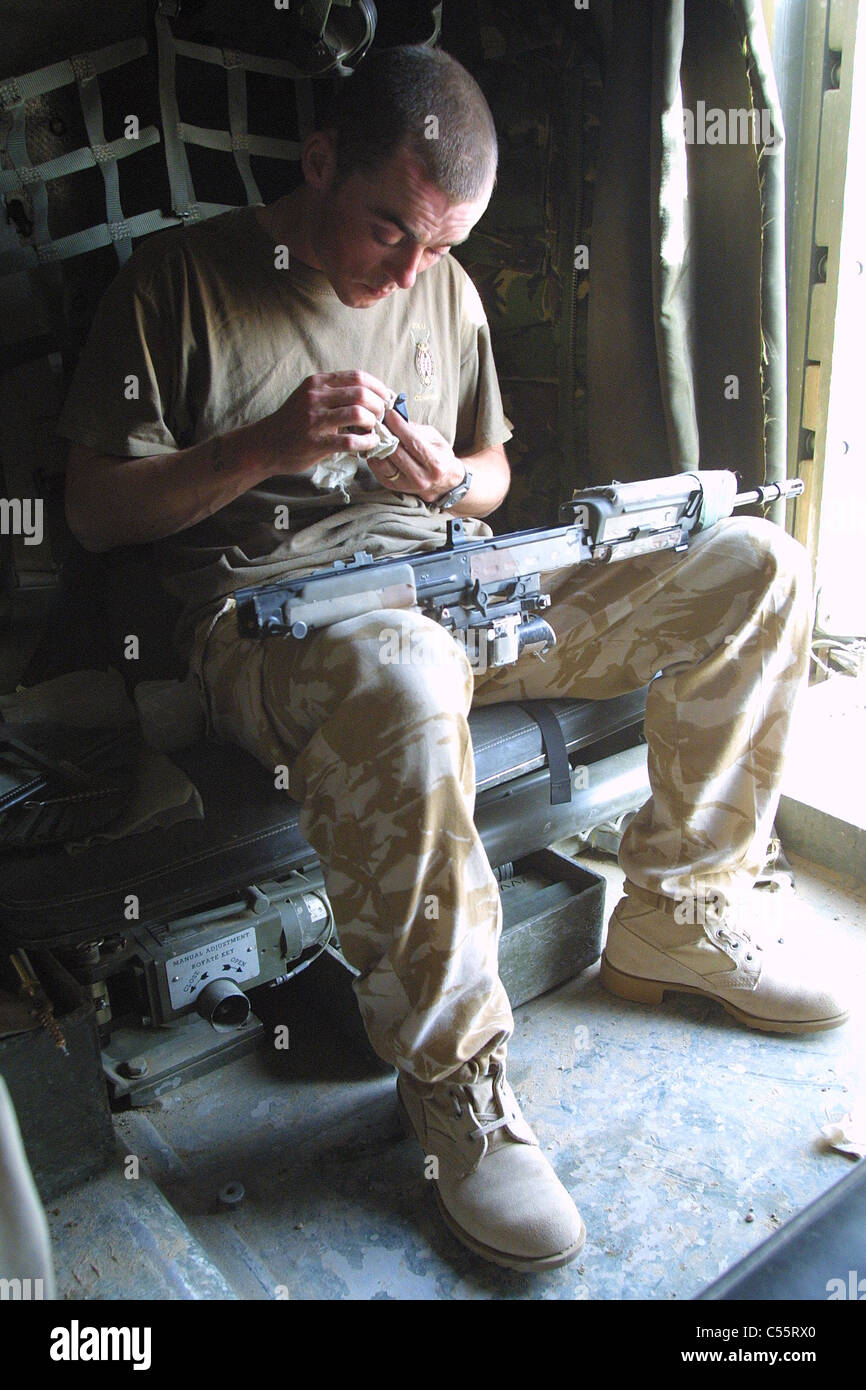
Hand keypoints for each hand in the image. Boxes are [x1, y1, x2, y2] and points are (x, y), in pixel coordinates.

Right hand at [258, 370, 395, 474]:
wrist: (266, 445)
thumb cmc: (293, 422)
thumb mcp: (310, 397)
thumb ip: (334, 393)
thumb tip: (370, 395)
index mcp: (318, 383)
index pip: (357, 376)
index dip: (378, 387)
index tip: (387, 398)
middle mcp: (316, 397)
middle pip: (361, 393)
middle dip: (379, 405)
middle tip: (383, 416)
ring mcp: (315, 420)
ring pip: (358, 414)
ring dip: (373, 422)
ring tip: (374, 429)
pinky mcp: (315, 442)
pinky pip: (350, 441)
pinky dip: (367, 442)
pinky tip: (370, 443)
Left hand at [370, 409, 464, 503]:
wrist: (444, 481)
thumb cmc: (440, 456)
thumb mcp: (435, 439)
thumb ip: (417, 430)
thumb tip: (397, 419)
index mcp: (435, 464)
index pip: (413, 442)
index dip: (399, 426)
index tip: (390, 414)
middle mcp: (421, 478)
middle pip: (397, 453)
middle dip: (386, 434)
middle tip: (380, 422)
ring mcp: (407, 485)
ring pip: (385, 463)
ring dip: (378, 447)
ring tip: (377, 435)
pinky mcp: (395, 488)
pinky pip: (379, 471)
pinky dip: (375, 458)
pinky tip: (377, 448)